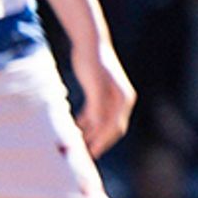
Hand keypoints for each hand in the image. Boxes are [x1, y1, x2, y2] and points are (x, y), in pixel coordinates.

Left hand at [69, 44, 135, 158]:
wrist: (90, 41)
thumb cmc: (93, 61)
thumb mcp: (94, 84)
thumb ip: (97, 105)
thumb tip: (97, 125)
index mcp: (123, 99)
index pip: (114, 127)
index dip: (102, 142)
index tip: (89, 154)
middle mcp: (121, 101)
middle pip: (110, 128)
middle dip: (97, 142)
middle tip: (81, 155)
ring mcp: (112, 97)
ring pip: (101, 123)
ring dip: (89, 134)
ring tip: (74, 144)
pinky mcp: (101, 94)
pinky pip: (95, 114)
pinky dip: (86, 123)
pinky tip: (74, 128)